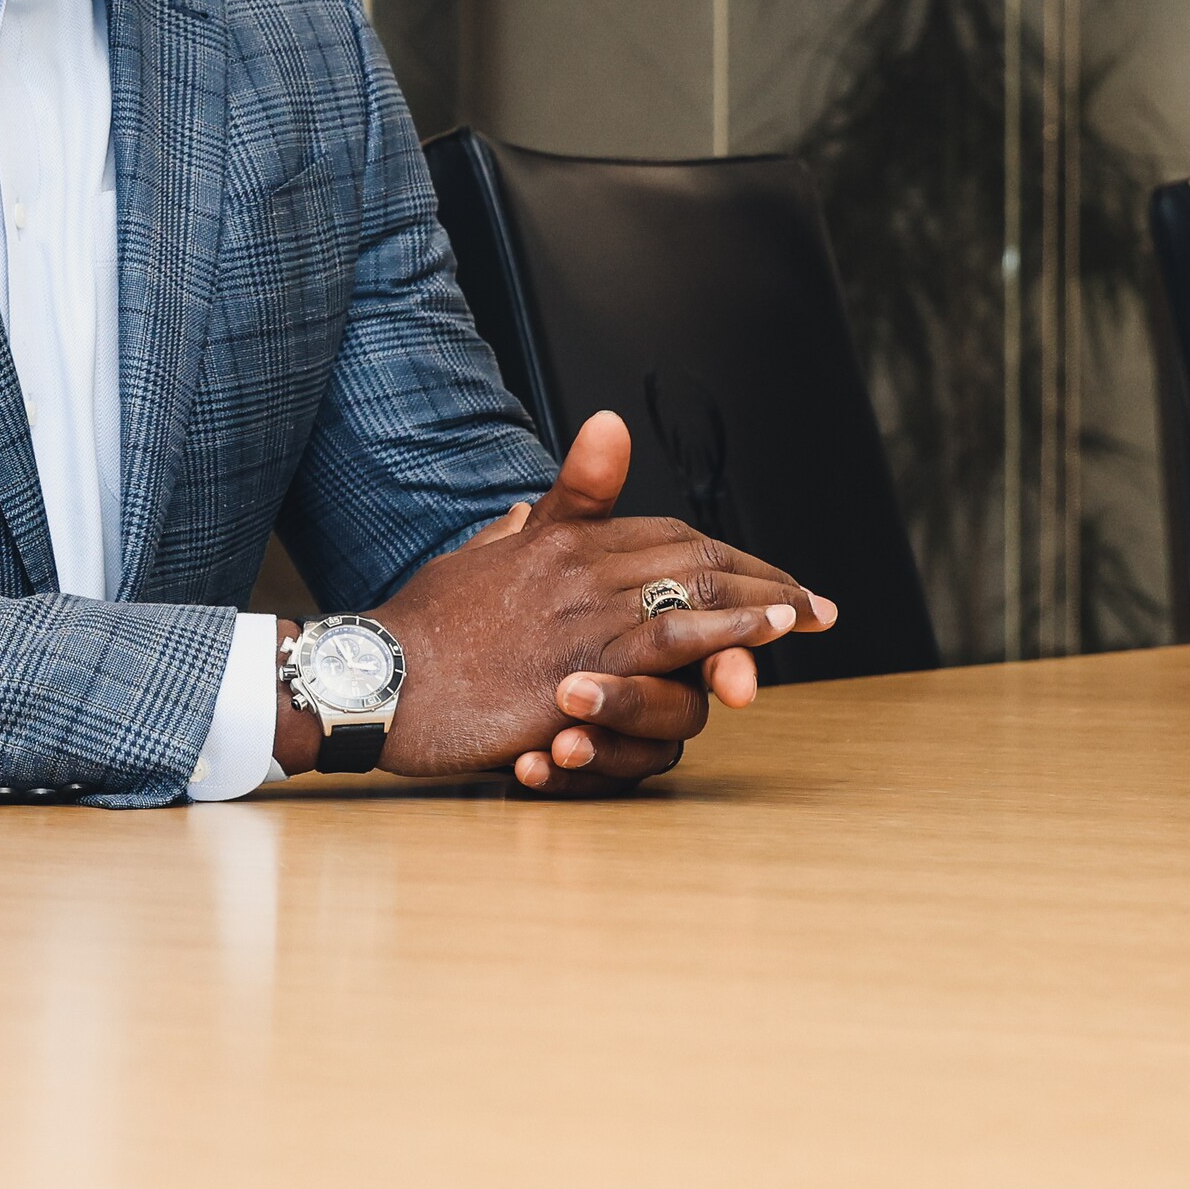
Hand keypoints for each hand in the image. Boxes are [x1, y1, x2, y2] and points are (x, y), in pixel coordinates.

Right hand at [308, 412, 832, 792]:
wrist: (376, 676)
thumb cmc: (415, 632)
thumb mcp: (467, 564)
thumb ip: (509, 537)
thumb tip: (528, 513)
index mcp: (553, 540)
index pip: (657, 532)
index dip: (717, 552)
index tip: (760, 575)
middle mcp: (577, 564)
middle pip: (690, 554)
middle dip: (760, 576)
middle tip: (813, 603)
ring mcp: (583, 611)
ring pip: (694, 587)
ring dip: (762, 598)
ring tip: (809, 613)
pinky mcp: (582, 663)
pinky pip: (673, 638)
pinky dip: (730, 629)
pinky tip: (770, 634)